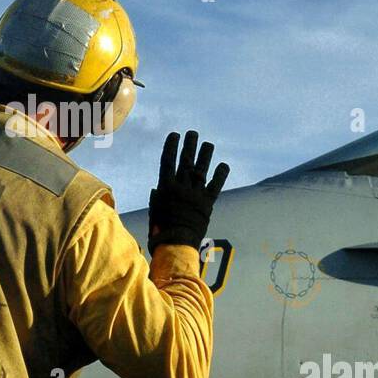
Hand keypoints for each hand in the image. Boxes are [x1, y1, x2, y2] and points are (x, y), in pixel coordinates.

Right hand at [147, 130, 229, 252]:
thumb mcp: (154, 212)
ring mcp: (195, 194)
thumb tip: (157, 190)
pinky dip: (220, 176)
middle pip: (186, 161)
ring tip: (208, 144)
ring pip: (201, 170)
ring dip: (205, 156)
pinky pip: (215, 186)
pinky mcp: (207, 203)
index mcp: (165, 187)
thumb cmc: (160, 231)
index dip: (171, 146)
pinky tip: (223, 165)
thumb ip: (157, 199)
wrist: (176, 244)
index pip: (168, 161)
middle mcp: (181, 187)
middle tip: (193, 133)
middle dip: (189, 145)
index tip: (175, 135)